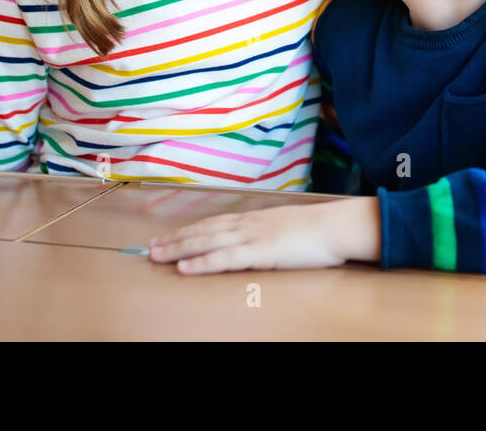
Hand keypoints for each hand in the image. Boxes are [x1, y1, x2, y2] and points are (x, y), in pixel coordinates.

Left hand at [148, 197, 381, 274]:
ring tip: (157, 255)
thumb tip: (258, 242)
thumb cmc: (317, 230)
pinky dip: (201, 262)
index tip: (168, 236)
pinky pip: (224, 258)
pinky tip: (185, 267)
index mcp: (254, 219)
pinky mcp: (259, 252)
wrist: (336, 226)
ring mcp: (252, 237)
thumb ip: (268, 234)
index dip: (188, 230)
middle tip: (150, 247)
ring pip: (207, 242)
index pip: (213, 223)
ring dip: (180, 249)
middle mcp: (247, 224)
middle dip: (175, 239)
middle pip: (203, 231)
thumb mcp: (286, 228)